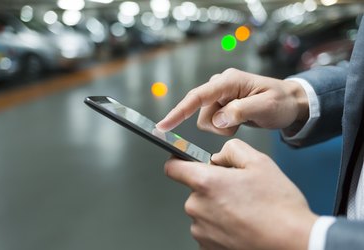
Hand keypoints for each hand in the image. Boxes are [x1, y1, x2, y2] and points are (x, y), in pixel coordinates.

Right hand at [157, 68, 308, 135]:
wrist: (290, 103)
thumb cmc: (281, 102)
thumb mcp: (265, 107)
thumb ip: (240, 112)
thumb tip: (218, 120)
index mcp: (229, 81)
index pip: (197, 96)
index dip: (179, 111)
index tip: (163, 126)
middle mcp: (220, 85)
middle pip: (200, 112)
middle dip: (218, 125)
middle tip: (239, 125)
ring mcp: (220, 95)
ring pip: (206, 119)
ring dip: (221, 127)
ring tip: (241, 122)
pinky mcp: (221, 104)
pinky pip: (212, 122)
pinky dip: (223, 127)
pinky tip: (238, 122)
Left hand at [164, 139, 317, 249]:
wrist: (292, 243)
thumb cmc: (278, 207)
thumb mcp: (259, 162)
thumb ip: (232, 150)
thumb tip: (218, 157)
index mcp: (206, 183)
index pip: (173, 168)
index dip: (179, 162)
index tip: (184, 163)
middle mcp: (197, 207)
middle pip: (195, 190)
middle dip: (212, 187)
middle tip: (238, 191)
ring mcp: (201, 231)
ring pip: (203, 210)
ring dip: (217, 208)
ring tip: (244, 210)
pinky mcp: (208, 248)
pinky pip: (209, 229)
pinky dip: (221, 226)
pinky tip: (241, 225)